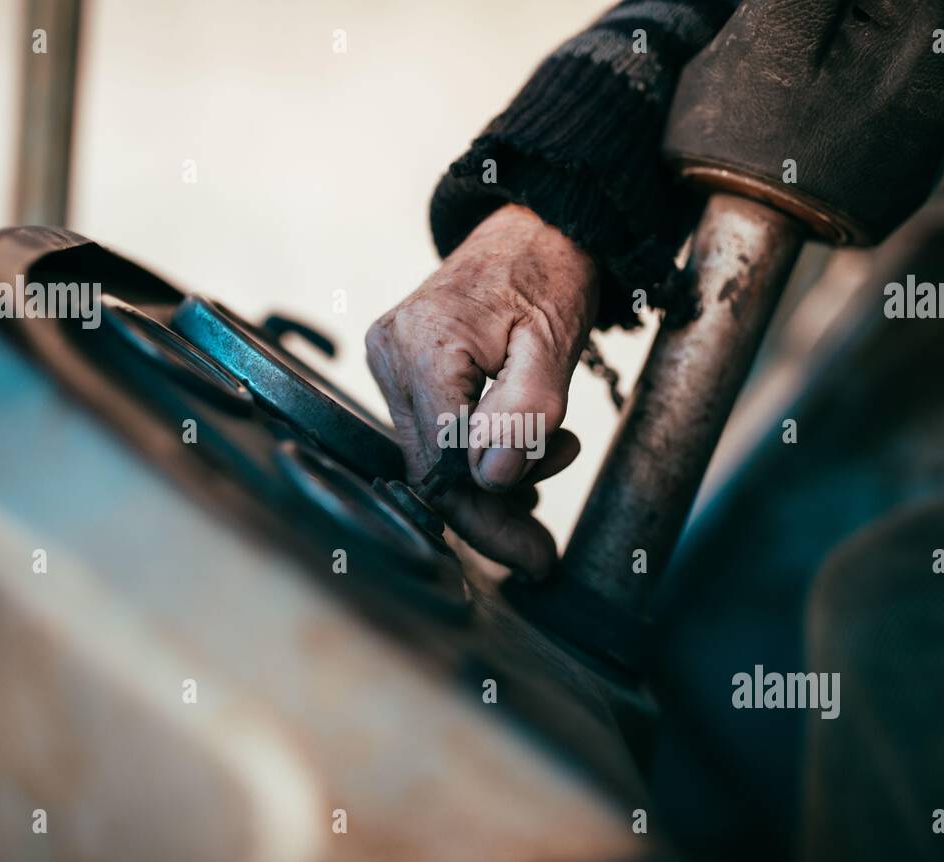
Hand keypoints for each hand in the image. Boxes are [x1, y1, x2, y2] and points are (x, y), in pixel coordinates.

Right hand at [365, 204, 598, 578]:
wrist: (536, 223)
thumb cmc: (550, 274)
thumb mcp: (553, 345)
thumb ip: (525, 413)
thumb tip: (490, 479)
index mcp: (424, 345)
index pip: (442, 464)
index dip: (486, 518)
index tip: (533, 557)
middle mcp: (390, 353)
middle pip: (432, 468)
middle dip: (493, 505)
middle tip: (543, 537)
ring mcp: (388, 358)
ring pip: (433, 455)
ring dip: (492, 477)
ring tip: (555, 454)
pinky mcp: (400, 363)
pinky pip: (433, 429)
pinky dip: (476, 452)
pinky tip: (517, 452)